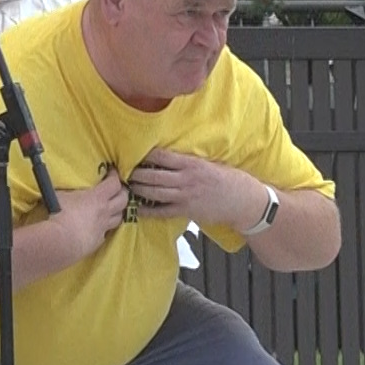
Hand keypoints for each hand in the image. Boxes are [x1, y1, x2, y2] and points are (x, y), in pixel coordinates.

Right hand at [52, 169, 129, 260]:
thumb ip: (68, 189)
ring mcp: (103, 227)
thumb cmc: (60, 213)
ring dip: (118, 211)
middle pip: (124, 200)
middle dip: (123, 193)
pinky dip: (105, 228)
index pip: (114, 184)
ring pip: (119, 217)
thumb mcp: (61, 194)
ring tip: (113, 208)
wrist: (61, 240)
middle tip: (117, 189)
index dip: (115, 176)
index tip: (112, 172)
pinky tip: (100, 227)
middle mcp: (105, 211)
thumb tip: (63, 184)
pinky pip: (107, 232)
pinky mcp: (98, 241)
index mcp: (98, 197)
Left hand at [126, 148, 262, 230]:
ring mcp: (185, 197)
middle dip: (135, 173)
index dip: (145, 155)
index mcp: (191, 164)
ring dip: (137, 190)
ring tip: (125, 186)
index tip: (133, 153)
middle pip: (153, 175)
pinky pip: (161, 211)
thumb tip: (164, 156)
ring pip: (154, 193)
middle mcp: (186, 180)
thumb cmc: (226, 179)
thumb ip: (187, 161)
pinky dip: (146, 210)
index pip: (162, 156)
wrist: (242, 200)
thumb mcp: (208, 163)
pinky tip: (135, 208)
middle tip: (122, 171)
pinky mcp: (186, 211)